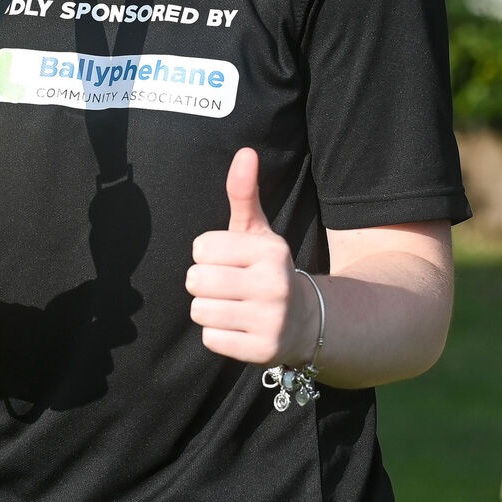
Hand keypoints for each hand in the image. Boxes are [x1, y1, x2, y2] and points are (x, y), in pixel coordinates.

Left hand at [186, 148, 315, 366]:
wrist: (306, 320)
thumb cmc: (267, 269)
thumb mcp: (257, 231)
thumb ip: (243, 193)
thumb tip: (245, 151)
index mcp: (270, 250)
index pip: (201, 247)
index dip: (207, 254)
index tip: (228, 260)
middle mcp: (273, 284)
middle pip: (196, 280)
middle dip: (203, 282)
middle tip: (226, 285)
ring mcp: (270, 320)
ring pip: (200, 310)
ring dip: (208, 309)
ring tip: (232, 305)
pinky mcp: (262, 351)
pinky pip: (210, 338)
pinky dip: (217, 334)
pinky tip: (238, 327)